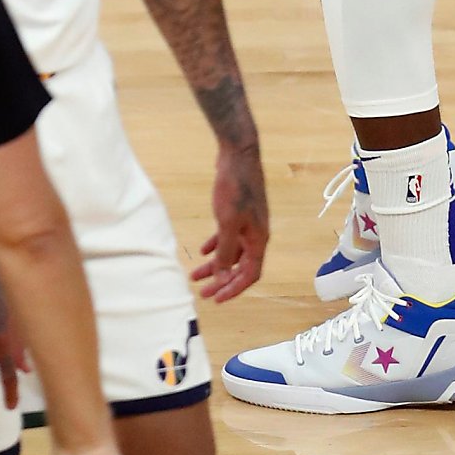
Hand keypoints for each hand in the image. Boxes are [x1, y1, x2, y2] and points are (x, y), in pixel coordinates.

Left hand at [191, 139, 269, 302]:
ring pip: (231, 252)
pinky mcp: (237, 212)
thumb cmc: (235, 187)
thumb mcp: (227, 222)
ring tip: (195, 275)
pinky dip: (216, 246)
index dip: (233, 289)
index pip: (249, 275)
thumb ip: (225, 250)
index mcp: (258, 240)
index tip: (216, 299)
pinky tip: (203, 251)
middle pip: (239, 267)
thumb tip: (222, 277)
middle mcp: (255, 235)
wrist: (238, 155)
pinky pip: (227, 236)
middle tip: (202, 292)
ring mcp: (247, 223)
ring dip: (215, 265)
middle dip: (221, 281)